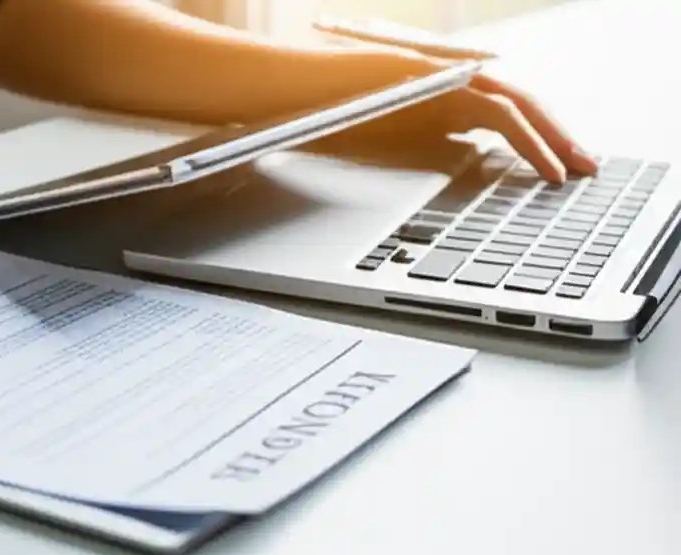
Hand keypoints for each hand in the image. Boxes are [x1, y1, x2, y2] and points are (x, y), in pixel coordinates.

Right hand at [324, 47, 597, 183]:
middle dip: (558, 136)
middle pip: (519, 103)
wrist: (277, 85)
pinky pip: (493, 108)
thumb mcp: (371, 138)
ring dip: (553, 138)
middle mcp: (443, 80)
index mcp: (432, 96)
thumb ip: (412, 144)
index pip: (499, 113)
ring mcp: (438, 74)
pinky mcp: (432, 78)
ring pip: (517, 102)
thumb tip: (449, 161)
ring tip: (574, 171)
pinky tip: (543, 165)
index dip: (535, 138)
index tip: (557, 167)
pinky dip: (526, 138)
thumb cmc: (311, 114)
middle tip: (586, 168)